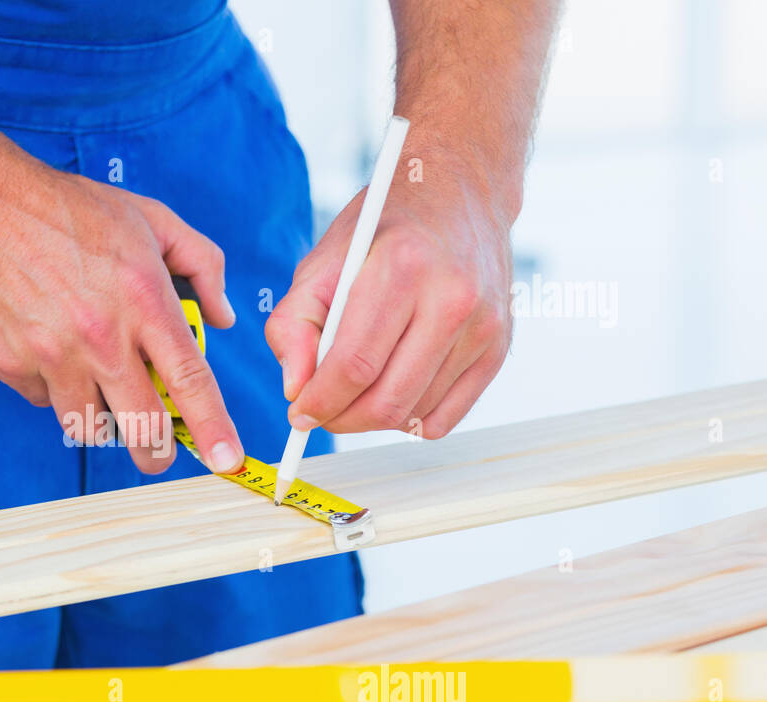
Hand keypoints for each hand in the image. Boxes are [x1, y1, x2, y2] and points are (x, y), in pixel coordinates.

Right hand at [0, 164, 242, 473]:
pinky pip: (43, 400)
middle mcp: (100, 336)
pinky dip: (54, 388)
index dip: (212, 427)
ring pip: (88, 425)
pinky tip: (52, 352)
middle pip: (141, 426)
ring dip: (102, 420)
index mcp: (144, 300)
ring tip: (100, 390)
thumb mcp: (153, 219)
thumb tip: (221, 317)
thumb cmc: (72, 211)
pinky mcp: (11, 364)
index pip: (189, 380)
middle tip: (158, 455)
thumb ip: (202, 265)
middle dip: (157, 455)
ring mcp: (52, 355)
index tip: (225, 459)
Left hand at [265, 173, 512, 439]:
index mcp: (402, 269)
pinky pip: (443, 419)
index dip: (318, 402)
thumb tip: (295, 390)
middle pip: (386, 401)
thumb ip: (293, 324)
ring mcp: (483, 327)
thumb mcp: (322, 262)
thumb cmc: (382, 229)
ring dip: (371, 418)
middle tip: (319, 411)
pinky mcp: (498, 349)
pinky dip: (407, 419)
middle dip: (340, 419)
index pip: (353, 366)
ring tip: (353, 390)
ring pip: (412, 415)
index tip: (297, 410)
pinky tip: (391, 388)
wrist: (459, 192)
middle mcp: (453, 299)